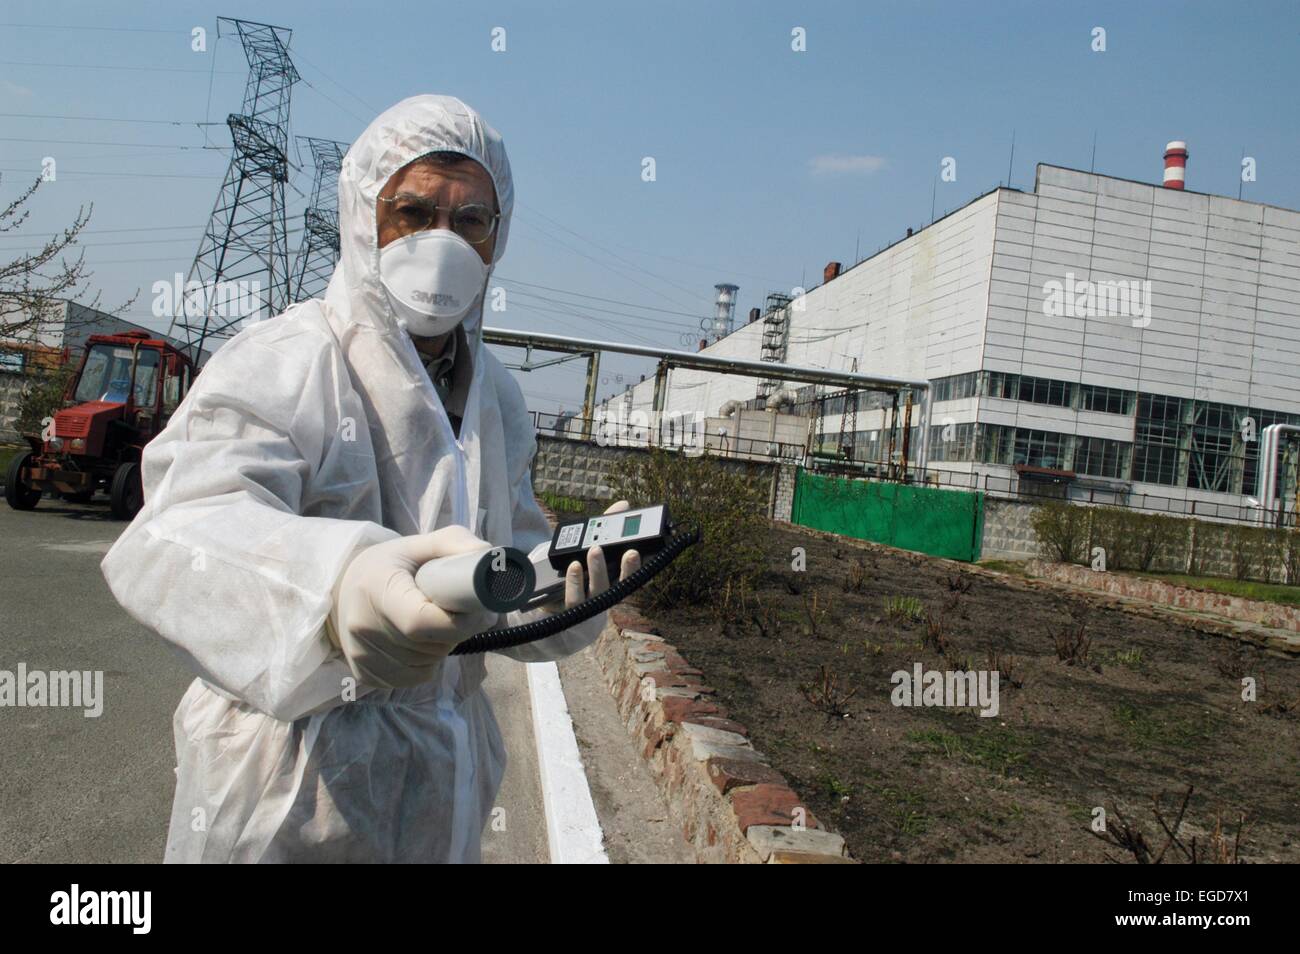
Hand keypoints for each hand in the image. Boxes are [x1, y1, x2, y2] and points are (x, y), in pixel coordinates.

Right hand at [329, 525, 499, 687]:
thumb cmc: (392, 565)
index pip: (422, 622)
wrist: (345, 588)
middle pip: (429, 646)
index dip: (460, 622)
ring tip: (437, 623)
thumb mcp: (421, 545)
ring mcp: (360, 655)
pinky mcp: (364, 675)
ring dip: (443, 647)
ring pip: (426, 665)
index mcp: (377, 589)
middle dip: (457, 632)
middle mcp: (362, 627)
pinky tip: (420, 641)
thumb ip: (457, 544)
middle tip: (463, 612)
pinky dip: (427, 663)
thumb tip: (492, 560)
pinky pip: (414, 678)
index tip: (480, 611)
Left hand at [542, 500, 641, 613]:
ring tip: (595, 550)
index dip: (639, 566)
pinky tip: (574, 566)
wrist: (555, 607)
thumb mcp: (593, 548)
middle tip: (631, 552)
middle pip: (622, 586)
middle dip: (628, 569)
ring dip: (599, 570)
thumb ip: (607, 527)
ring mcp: (590, 605)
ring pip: (598, 590)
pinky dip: (574, 582)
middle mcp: (607, 596)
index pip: (633, 575)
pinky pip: (574, 599)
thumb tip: (623, 505)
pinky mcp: (570, 610)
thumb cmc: (581, 576)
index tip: (643, 552)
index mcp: (615, 582)